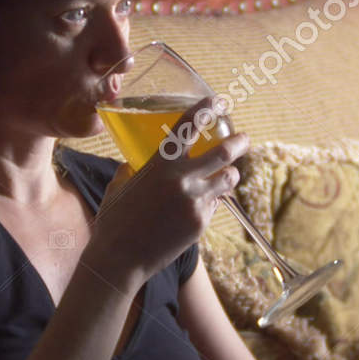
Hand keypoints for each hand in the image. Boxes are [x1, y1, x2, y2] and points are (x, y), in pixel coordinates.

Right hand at [88, 96, 246, 289]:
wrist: (120, 257)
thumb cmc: (115, 220)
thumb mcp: (121, 185)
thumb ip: (133, 170)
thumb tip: (136, 165)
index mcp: (160, 163)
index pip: (187, 127)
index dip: (205, 110)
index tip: (216, 101)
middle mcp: (181, 179)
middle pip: (224, 153)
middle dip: (239, 142)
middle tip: (244, 138)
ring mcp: (194, 201)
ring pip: (227, 179)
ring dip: (230, 174)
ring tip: (228, 174)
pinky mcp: (200, 222)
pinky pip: (215, 204)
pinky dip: (212, 201)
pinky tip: (201, 206)